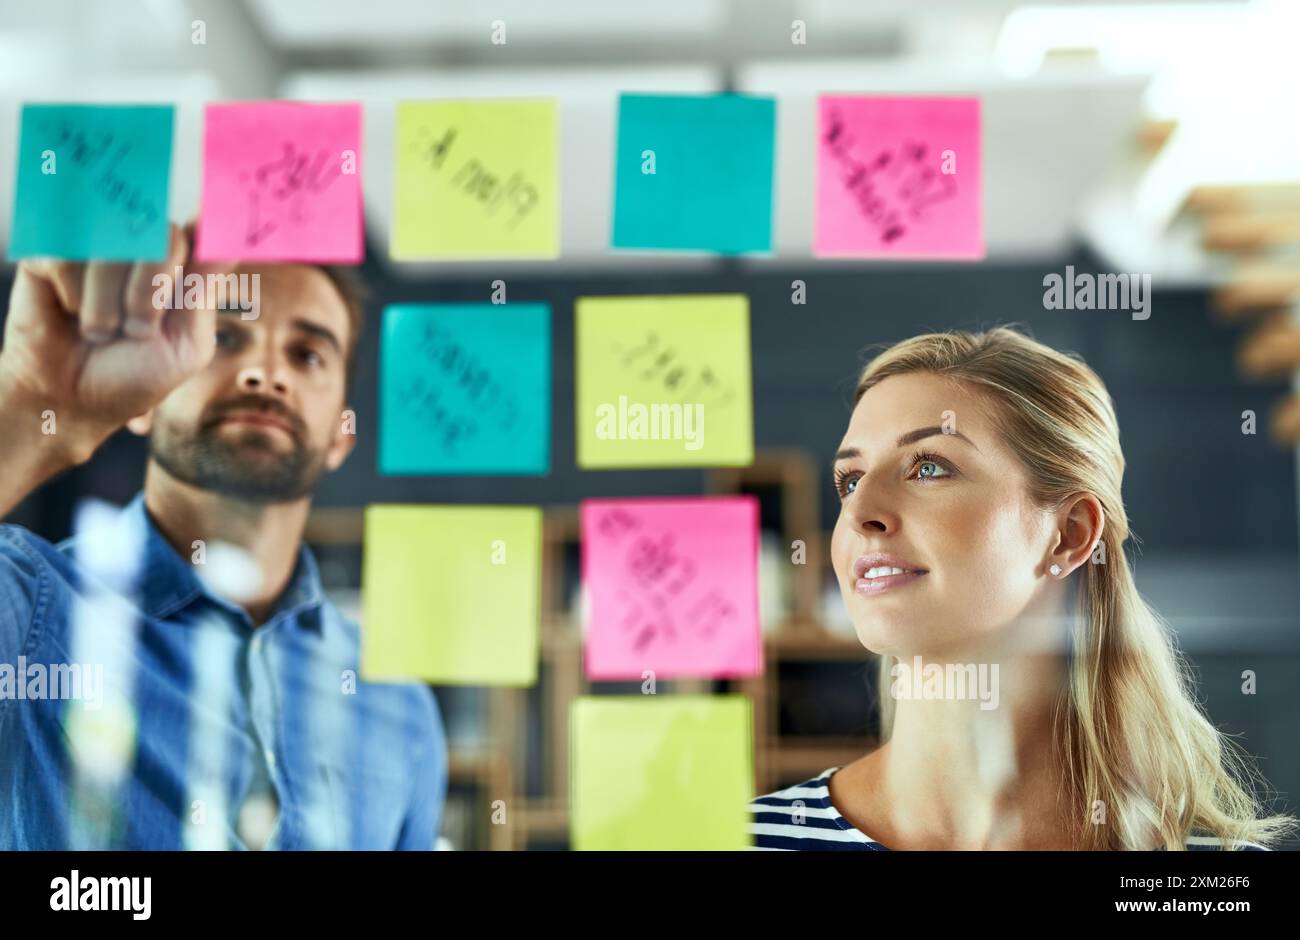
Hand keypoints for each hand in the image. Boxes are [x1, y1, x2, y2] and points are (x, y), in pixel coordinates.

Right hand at [0, 224, 216, 460]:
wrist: (75, 401)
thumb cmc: (135, 375)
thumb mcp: (186, 346)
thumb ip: (203, 294)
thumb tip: (228, 244)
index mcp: (182, 267)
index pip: (203, 228)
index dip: (212, 218)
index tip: (216, 211)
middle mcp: (140, 247)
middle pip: (162, 232)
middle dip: (152, 288)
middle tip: (138, 330)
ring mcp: (94, 246)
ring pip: (111, 246)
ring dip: (108, 304)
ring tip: (100, 332)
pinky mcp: (51, 252)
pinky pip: (67, 256)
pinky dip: (73, 296)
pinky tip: (71, 312)